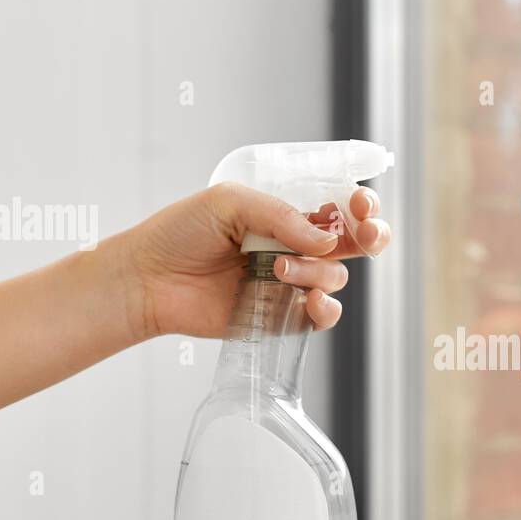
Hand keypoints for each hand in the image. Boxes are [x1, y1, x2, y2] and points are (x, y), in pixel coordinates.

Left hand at [119, 183, 390, 338]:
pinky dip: (325, 309)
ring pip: (335, 277)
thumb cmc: (181, 232)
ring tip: (278, 268)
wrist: (149, 279)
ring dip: (317, 271)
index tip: (361, 207)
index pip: (340, 208)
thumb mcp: (230, 201)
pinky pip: (323, 316)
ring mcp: (292, 283)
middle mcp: (296, 247)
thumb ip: (282, 214)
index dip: (360, 207)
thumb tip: (326, 240)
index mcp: (287, 214)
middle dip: (371, 236)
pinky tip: (308, 300)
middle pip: (355, 243)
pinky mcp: (283, 318)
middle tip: (365, 236)